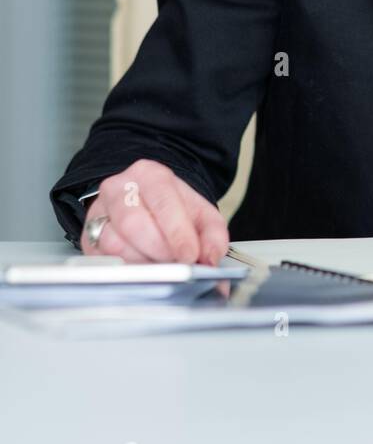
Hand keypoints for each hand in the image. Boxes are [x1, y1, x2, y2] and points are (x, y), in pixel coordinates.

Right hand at [80, 159, 228, 265]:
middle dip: (159, 250)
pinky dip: (126, 269)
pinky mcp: (88, 236)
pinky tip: (143, 268)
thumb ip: (213, 234)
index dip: (177, 231)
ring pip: (114, 243)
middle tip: (177, 264)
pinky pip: (103, 258)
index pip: (162, 200)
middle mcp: (119, 188)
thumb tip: (212, 258)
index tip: (190, 254)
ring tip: (162, 266)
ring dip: (143, 262)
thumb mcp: (200, 214)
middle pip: (134, 223)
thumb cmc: (172, 210)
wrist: (144, 205)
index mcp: (149, 174)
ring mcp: (99, 211)